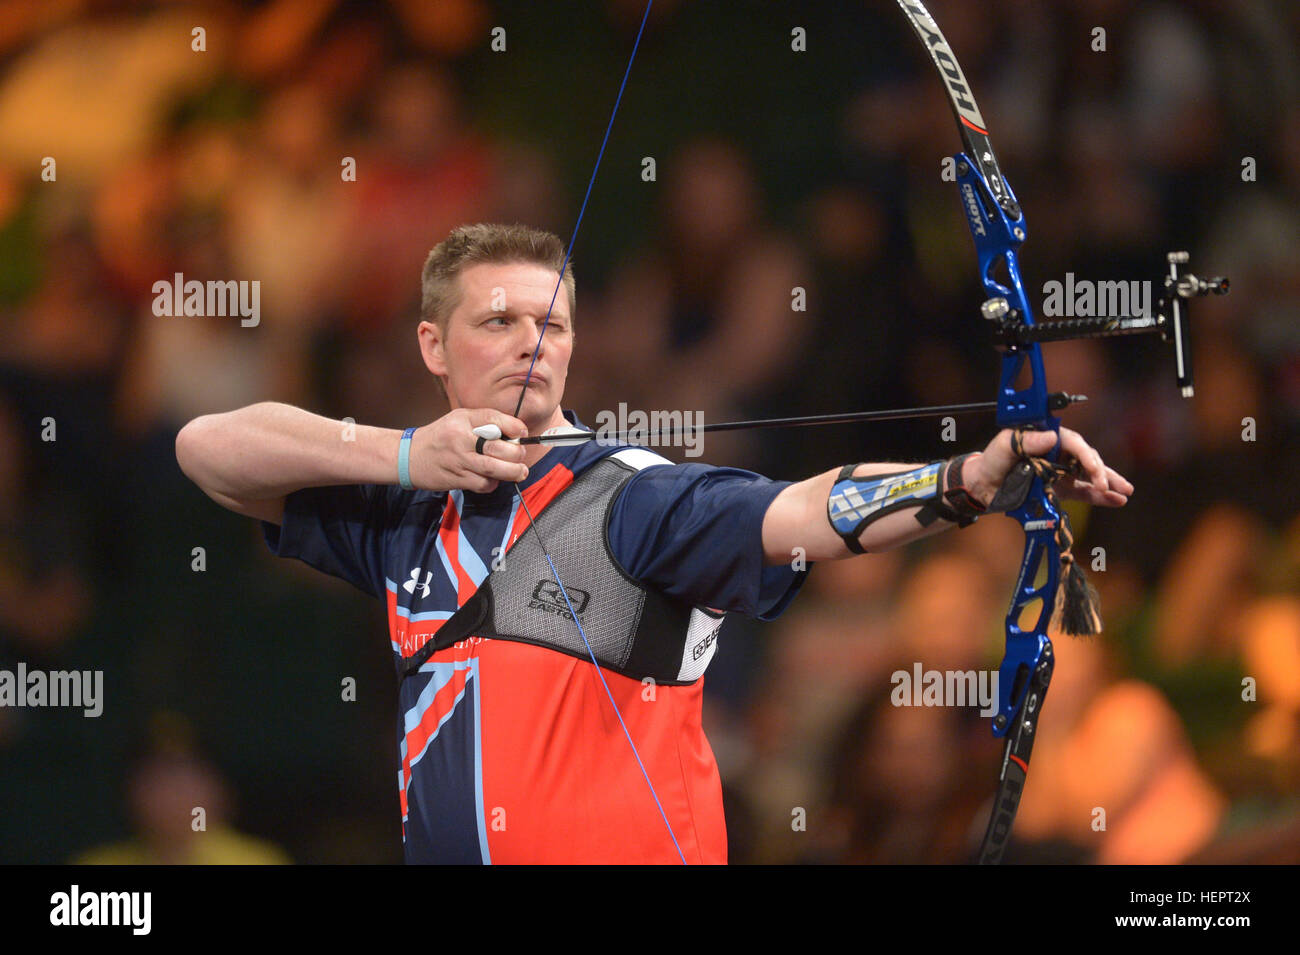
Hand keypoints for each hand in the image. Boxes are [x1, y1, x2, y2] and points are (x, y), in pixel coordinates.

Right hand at [406, 408, 529, 492]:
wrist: (409, 456)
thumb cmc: (440, 437)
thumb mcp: (459, 420)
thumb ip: (484, 422)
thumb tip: (515, 432)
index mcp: (463, 419)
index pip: (496, 419)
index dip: (516, 428)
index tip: (522, 434)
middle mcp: (461, 438)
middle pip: (499, 447)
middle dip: (518, 453)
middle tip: (521, 456)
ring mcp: (459, 460)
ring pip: (494, 469)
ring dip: (513, 472)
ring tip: (520, 471)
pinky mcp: (457, 479)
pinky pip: (483, 483)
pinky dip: (493, 483)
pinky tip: (492, 478)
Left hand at [968, 426, 1132, 507]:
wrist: (983, 486)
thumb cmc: (992, 460)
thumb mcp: (1004, 445)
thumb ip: (1026, 441)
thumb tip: (1052, 437)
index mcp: (1047, 437)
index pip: (1074, 443)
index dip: (1086, 455)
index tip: (1094, 469)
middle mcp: (1059, 453)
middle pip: (1087, 459)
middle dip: (1101, 472)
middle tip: (1109, 485)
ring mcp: (1062, 472)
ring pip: (1090, 476)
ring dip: (1108, 483)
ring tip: (1125, 492)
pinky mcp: (1061, 489)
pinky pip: (1084, 493)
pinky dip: (1100, 497)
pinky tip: (1116, 501)